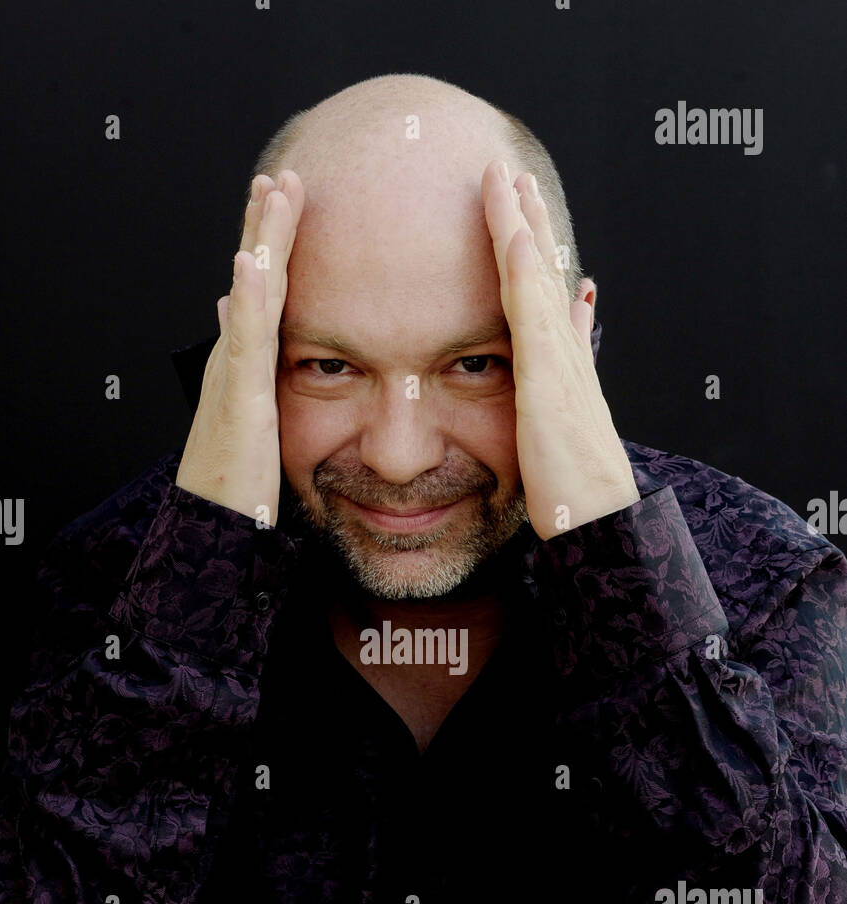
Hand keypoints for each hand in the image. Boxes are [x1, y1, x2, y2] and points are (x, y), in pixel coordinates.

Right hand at [175, 170, 304, 521]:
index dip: (272, 242)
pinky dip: (250, 300)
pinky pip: (246, 343)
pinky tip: (253, 264)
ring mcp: (234, 375)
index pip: (263, 290)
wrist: (214, 526)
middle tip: (282, 174)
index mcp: (244, 361)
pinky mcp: (241, 400)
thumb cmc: (238, 482)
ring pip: (250, 297)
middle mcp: (234, 359)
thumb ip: (251, 364)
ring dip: (260, 242)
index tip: (286, 196)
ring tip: (272, 193)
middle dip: (266, 225)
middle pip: (254, 279)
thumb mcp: (254, 414)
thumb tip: (239, 313)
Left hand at [481, 159, 638, 538]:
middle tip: (510, 174)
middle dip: (528, 223)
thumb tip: (555, 368)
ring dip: (521, 224)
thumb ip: (554, 398)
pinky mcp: (547, 379)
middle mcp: (565, 358)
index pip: (545, 300)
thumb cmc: (575, 498)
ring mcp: (559, 364)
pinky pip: (529, 311)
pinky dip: (519, 266)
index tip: (519, 215)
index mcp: (563, 371)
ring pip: (536, 279)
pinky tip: (507, 229)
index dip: (532, 255)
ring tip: (505, 177)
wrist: (599, 529)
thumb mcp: (555, 440)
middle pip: (543, 275)